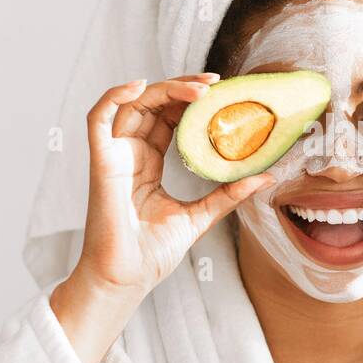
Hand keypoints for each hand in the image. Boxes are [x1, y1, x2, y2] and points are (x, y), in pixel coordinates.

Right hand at [51, 74, 274, 362]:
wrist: (128, 278)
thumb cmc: (153, 253)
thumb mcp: (201, 216)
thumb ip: (228, 194)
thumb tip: (265, 177)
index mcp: (148, 163)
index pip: (168, 117)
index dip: (191, 101)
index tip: (221, 94)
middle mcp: (130, 154)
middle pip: (153, 104)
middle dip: (183, 88)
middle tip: (215, 85)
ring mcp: (113, 156)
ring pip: (132, 104)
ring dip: (164, 88)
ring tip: (198, 89)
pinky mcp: (101, 162)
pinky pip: (97, 119)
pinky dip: (114, 96)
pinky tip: (139, 85)